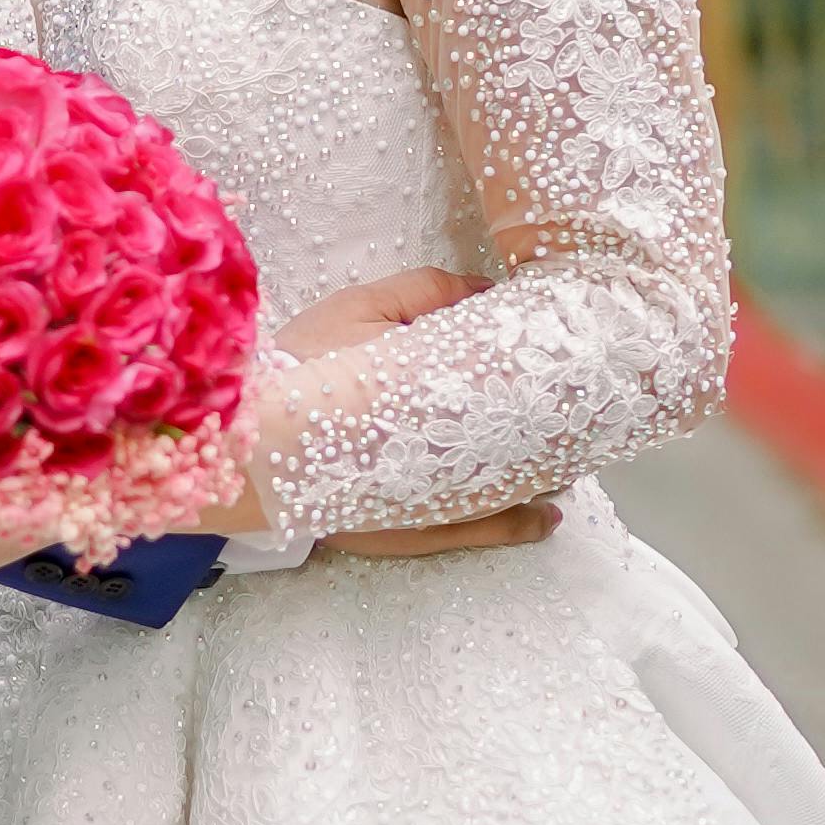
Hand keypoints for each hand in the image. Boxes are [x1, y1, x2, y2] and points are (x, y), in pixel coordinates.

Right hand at [236, 267, 559, 556]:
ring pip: (502, 495)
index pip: (506, 385)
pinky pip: (473, 534)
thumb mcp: (357, 310)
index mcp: (427, 394)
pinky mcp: (398, 534)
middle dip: (549, 428)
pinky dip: (513, 526)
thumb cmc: (296, 367)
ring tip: (574, 462)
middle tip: (589, 413)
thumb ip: (427, 294)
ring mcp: (418, 504)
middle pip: (514, 443)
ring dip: (540, 476)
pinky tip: (545, 520)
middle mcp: (433, 457)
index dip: (544, 376)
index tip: (575, 364)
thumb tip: (487, 289)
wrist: (235, 442)